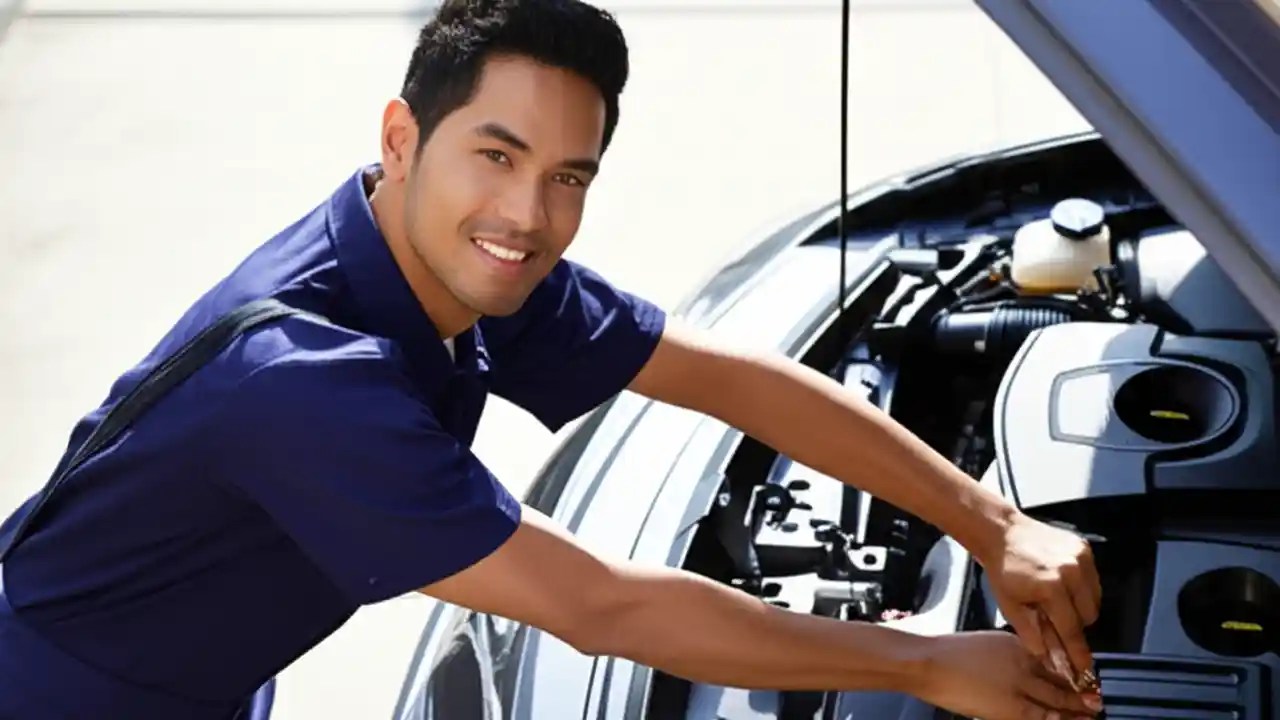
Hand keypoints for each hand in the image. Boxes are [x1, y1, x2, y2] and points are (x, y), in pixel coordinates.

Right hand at [920, 631, 1102, 719]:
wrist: (928, 664)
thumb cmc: (950, 653)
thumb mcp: (989, 644)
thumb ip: (1012, 653)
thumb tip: (1031, 666)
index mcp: (1017, 646)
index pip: (1053, 661)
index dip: (1072, 672)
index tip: (1087, 679)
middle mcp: (1022, 665)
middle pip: (1059, 682)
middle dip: (1080, 694)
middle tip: (1098, 700)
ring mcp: (1017, 688)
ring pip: (1055, 703)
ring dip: (1074, 711)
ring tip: (1091, 715)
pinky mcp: (1008, 709)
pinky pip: (1039, 717)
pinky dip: (1054, 719)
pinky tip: (1063, 719)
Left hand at [980, 513, 1101, 677]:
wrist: (1002, 533)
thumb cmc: (1003, 569)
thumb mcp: (1009, 606)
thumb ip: (1030, 634)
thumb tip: (1048, 657)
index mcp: (1051, 587)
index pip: (1071, 629)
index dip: (1078, 652)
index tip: (1084, 668)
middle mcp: (1071, 572)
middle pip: (1088, 617)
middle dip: (1075, 625)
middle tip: (1057, 620)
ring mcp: (1080, 558)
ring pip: (1095, 599)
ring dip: (1081, 607)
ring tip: (1058, 601)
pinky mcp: (1084, 548)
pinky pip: (1093, 580)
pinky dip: (1083, 588)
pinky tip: (1064, 584)